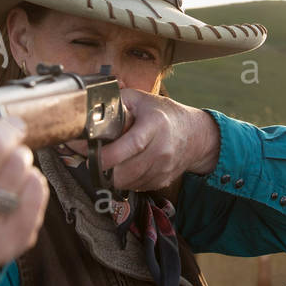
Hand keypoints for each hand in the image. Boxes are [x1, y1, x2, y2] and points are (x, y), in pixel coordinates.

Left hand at [96, 89, 219, 192]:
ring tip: (108, 161)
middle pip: (126, 171)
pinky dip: (125, 180)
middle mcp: (162, 149)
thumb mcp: (141, 99)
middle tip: (92, 159)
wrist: (194, 135)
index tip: (90, 153)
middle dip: (103, 169)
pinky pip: (135, 186)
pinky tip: (125, 166)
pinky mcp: (162, 181)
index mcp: (155, 125)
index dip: (108, 154)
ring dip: (112, 176)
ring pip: (128, 182)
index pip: (132, 145)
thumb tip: (91, 109)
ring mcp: (163, 168)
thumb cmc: (163, 114)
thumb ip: (117, 101)